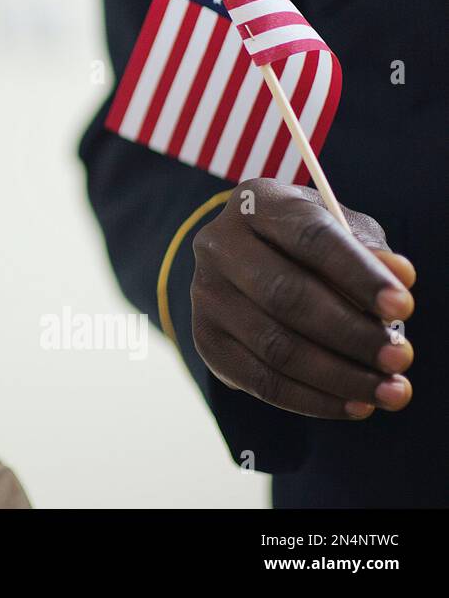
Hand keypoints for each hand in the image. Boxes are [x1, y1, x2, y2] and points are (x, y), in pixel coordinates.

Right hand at [190, 178, 414, 419]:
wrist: (250, 261)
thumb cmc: (310, 244)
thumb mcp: (341, 229)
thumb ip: (370, 250)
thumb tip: (400, 276)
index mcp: (256, 204)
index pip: (308, 237)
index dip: (357, 273)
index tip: (404, 306)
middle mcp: (218, 245)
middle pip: (285, 295)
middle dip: (351, 333)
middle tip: (400, 357)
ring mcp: (205, 294)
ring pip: (274, 346)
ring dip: (340, 376)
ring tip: (391, 392)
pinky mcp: (205, 339)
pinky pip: (260, 380)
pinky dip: (313, 400)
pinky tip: (355, 405)